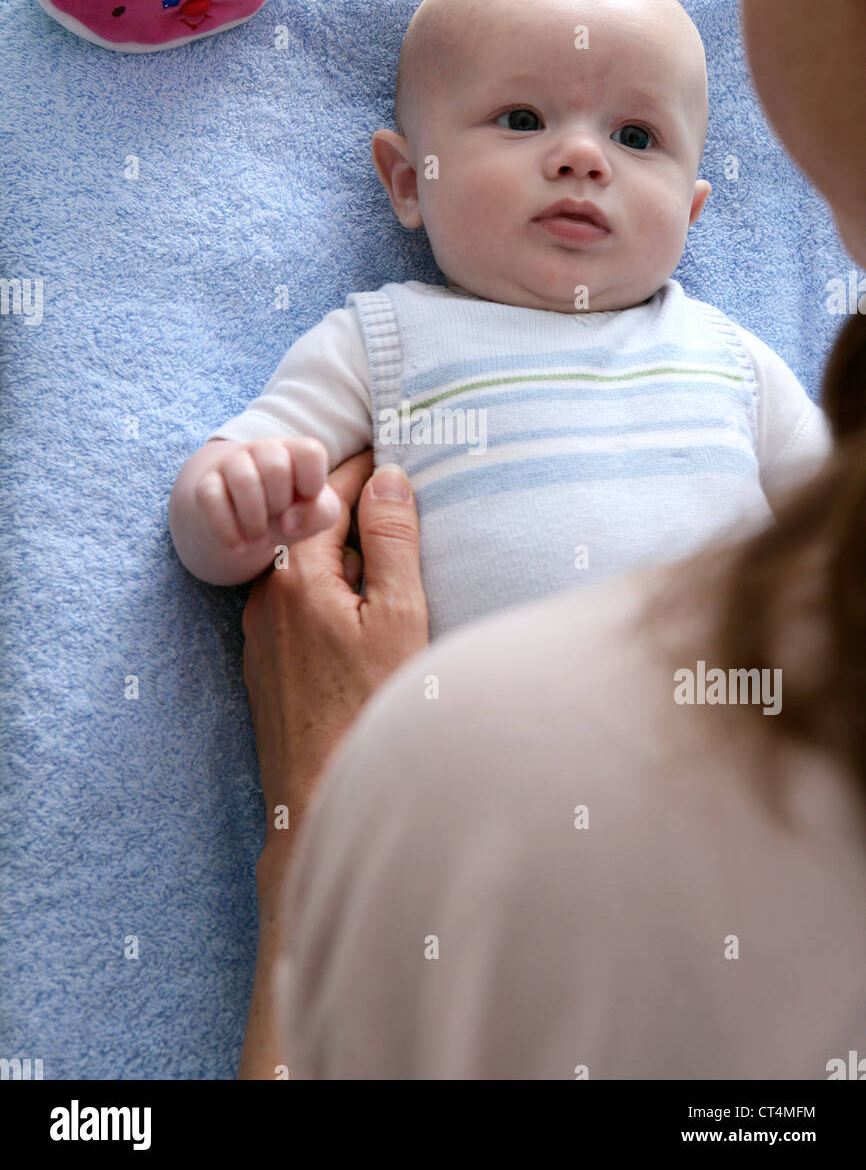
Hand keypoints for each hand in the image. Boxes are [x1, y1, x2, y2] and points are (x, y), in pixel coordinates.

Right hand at [194, 436, 340, 552]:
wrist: (246, 526)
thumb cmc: (290, 514)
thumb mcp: (316, 516)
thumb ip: (320, 514)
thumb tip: (289, 521)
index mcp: (296, 452)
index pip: (310, 452)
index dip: (313, 481)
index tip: (307, 499)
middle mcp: (263, 450)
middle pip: (276, 467)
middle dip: (280, 503)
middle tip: (278, 521)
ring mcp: (232, 463)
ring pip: (244, 481)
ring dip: (255, 521)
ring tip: (259, 541)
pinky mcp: (206, 484)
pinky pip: (213, 500)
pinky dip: (228, 530)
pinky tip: (238, 546)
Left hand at [241, 451, 428, 872]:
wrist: (320, 798)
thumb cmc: (369, 708)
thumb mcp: (397, 615)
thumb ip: (391, 541)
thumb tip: (387, 478)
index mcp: (298, 573)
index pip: (329, 494)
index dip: (362, 466)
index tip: (391, 446)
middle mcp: (268, 595)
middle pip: (314, 528)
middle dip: (356, 508)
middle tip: (400, 492)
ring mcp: (263, 633)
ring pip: (307, 569)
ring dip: (344, 553)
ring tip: (390, 550)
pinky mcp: (267, 666)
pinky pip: (300, 606)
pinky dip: (331, 591)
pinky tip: (363, 609)